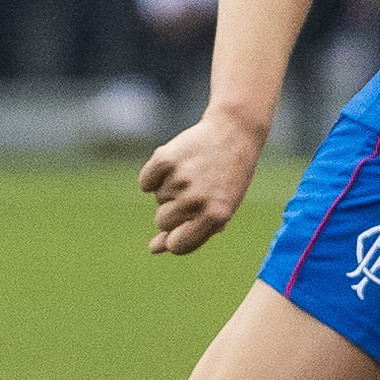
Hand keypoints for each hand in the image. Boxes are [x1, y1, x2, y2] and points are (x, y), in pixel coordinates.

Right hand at [140, 105, 265, 255]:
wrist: (234, 131)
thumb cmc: (228, 177)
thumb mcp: (220, 208)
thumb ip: (191, 231)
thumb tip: (155, 248)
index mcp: (215, 216)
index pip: (178, 245)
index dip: (176, 238)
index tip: (182, 227)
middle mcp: (197, 200)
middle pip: (163, 222)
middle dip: (174, 211)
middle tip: (198, 189)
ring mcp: (180, 179)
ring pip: (157, 200)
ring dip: (170, 189)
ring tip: (195, 172)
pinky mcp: (165, 159)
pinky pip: (146, 182)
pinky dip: (154, 176)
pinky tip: (176, 164)